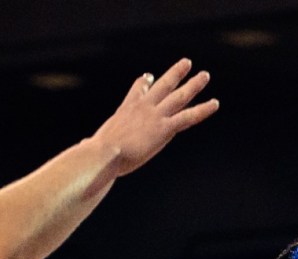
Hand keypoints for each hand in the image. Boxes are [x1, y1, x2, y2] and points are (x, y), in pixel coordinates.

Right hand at [93, 58, 219, 177]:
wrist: (103, 154)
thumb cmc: (95, 156)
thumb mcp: (94, 146)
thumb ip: (93, 147)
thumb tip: (82, 153)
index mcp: (124, 111)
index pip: (136, 92)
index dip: (143, 83)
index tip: (149, 76)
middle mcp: (141, 108)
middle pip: (162, 86)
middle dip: (175, 74)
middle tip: (186, 63)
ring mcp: (154, 116)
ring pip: (179, 96)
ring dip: (193, 84)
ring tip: (205, 75)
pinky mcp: (164, 128)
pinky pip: (188, 116)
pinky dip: (203, 109)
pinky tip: (215, 104)